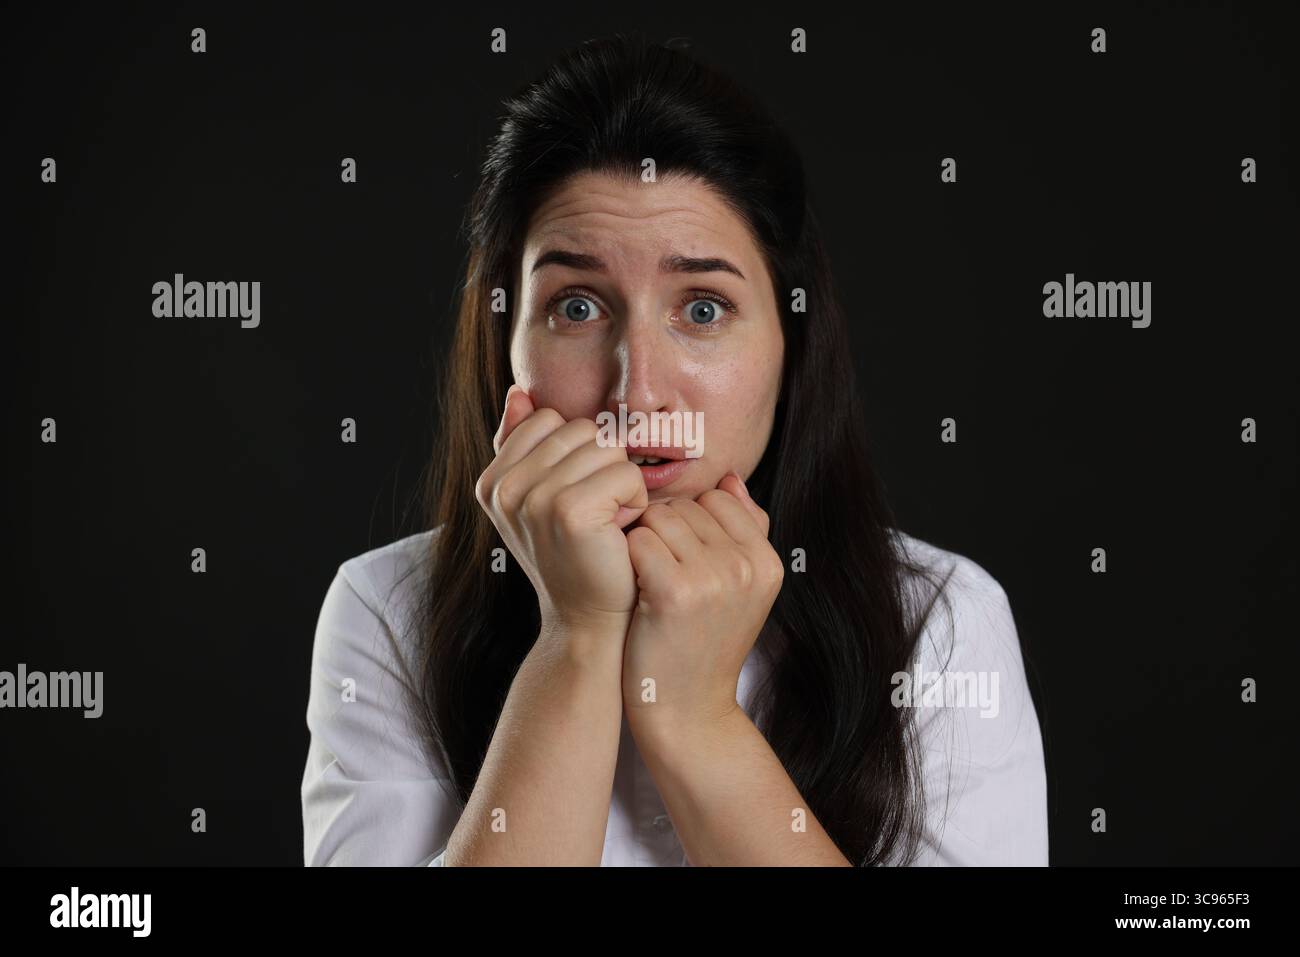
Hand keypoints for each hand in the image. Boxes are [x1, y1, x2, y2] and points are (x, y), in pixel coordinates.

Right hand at [475, 385, 649, 636]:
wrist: (589, 623)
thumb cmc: (577, 557)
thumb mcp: (541, 500)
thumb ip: (525, 446)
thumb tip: (519, 392)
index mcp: (492, 480)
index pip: (549, 419)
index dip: (577, 454)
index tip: (574, 499)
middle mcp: (504, 488)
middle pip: (581, 430)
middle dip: (602, 467)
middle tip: (596, 516)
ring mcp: (532, 499)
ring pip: (607, 448)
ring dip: (621, 485)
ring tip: (607, 524)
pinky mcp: (568, 511)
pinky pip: (626, 474)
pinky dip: (636, 502)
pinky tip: (619, 534)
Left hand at [621, 471, 783, 735]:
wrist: (687, 712)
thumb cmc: (703, 644)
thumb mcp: (740, 589)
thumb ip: (742, 531)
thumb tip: (730, 477)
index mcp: (767, 560)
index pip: (716, 498)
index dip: (688, 525)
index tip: (683, 564)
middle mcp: (748, 565)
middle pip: (684, 506)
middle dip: (663, 534)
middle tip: (662, 581)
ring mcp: (715, 578)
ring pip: (657, 518)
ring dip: (642, 547)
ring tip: (650, 588)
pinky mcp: (675, 592)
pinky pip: (638, 541)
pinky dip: (628, 563)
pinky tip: (637, 594)